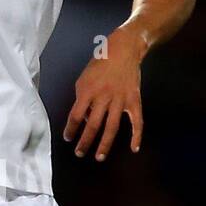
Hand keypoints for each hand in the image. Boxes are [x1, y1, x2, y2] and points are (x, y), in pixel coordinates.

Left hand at [63, 25, 144, 161]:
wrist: (124, 49)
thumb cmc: (100, 63)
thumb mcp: (84, 78)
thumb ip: (82, 98)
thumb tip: (85, 119)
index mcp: (88, 91)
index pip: (76, 116)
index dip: (71, 130)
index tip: (68, 138)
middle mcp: (103, 97)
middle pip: (93, 125)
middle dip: (85, 142)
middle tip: (80, 153)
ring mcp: (120, 99)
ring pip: (112, 127)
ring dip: (105, 144)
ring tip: (99, 157)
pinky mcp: (134, 100)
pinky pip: (137, 121)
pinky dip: (136, 135)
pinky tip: (134, 148)